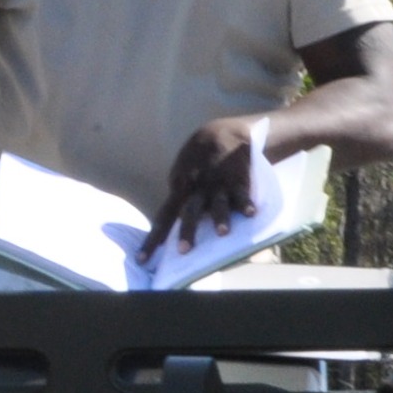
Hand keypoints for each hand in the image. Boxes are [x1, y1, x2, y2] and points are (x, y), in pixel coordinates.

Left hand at [141, 115, 263, 260]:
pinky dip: (246, 203)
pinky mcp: (237, 179)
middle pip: (189, 211)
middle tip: (184, 251)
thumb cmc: (198, 162)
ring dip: (220, 217)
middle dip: (187, 231)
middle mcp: (196, 188)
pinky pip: (242, 193)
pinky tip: (251, 214)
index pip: (163, 217)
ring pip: (217, 202)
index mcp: (180, 189)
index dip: (153, 239)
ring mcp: (217, 183)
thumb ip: (180, 198)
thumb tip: (173, 231)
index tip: (142, 260)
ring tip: (223, 232)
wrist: (221, 132)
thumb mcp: (182, 175)